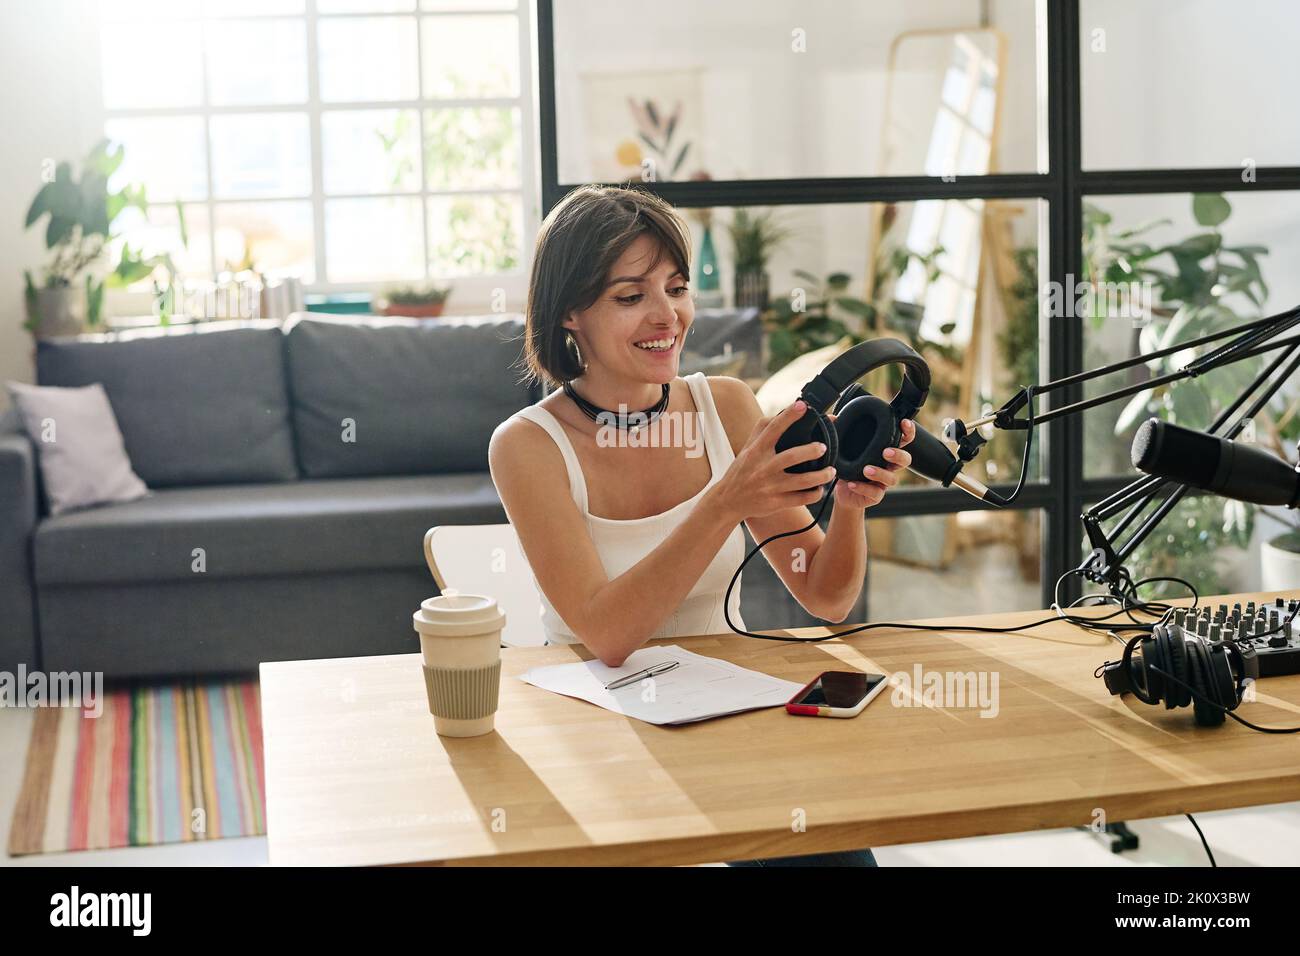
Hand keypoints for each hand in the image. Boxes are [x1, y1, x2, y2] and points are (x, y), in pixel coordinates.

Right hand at [711, 400, 837, 523]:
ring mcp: (770, 487)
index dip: (789, 416)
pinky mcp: (776, 503)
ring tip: (831, 471)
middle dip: (811, 451)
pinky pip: (801, 499)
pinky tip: (819, 488)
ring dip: (821, 476)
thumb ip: (761, 430)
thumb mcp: (747, 449)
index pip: (773, 429)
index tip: (803, 406)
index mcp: (757, 451)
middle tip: (823, 447)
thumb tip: (781, 412)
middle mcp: (763, 468)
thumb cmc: (740, 471)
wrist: (728, 501)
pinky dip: (814, 493)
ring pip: (802, 481)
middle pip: (792, 457)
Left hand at [832, 418, 914, 510]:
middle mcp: (888, 467)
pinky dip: (863, 488)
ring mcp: (883, 482)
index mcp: (885, 451)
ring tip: (866, 470)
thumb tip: (833, 417)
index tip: (904, 423)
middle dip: (898, 455)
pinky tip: (852, 483)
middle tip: (885, 452)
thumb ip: (841, 433)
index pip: (903, 440)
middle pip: (905, 460)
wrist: (845, 493)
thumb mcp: (845, 449)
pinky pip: (875, 493)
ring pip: (891, 478)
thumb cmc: (849, 467)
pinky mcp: (875, 495)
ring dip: (880, 473)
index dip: (908, 432)